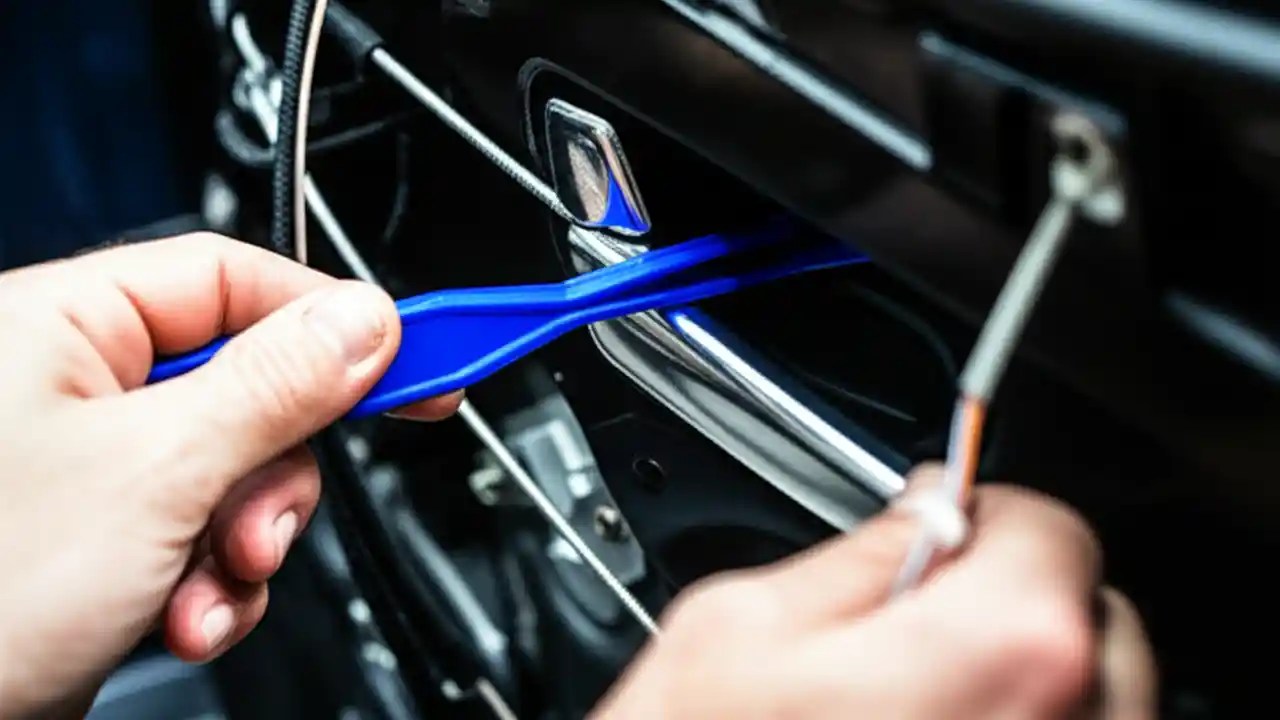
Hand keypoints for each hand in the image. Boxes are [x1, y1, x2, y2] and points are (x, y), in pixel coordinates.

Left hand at [0, 234, 461, 716]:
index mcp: (60, 324)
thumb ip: (275, 384)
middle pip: (249, 387)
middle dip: (274, 474)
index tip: (426, 352)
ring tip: (209, 591)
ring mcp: (87, 466)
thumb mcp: (155, 473)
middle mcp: (71, 385)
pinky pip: (202, 531)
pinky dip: (212, 582)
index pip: (238, 280)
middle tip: (268, 524)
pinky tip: (184, 618)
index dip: (338, 320)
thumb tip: (364, 323)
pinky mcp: (100, 536)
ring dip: (244, 544)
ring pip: (234, 471)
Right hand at [593, 468, 1156, 718]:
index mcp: (1005, 649)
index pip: (1050, 530)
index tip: (940, 541)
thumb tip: (928, 511)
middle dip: (1009, 606)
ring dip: (1024, 688)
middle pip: (1087, 624)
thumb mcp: (741, 627)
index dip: (980, 523)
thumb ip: (862, 552)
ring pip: (1092, 707)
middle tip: (916, 630)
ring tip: (918, 708)